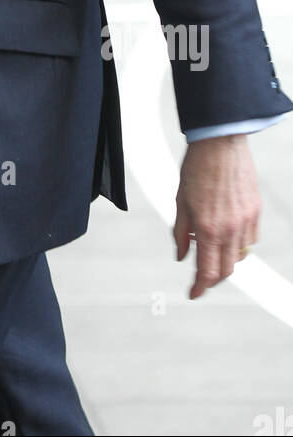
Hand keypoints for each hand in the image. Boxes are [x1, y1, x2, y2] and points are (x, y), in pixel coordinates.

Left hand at [173, 134, 259, 298]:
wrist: (219, 142)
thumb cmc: (197, 168)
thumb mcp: (180, 202)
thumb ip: (181, 233)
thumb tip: (182, 256)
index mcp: (209, 228)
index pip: (207, 271)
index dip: (200, 287)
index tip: (193, 293)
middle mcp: (231, 229)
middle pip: (227, 270)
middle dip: (213, 279)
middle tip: (201, 278)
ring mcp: (247, 220)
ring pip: (240, 255)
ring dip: (226, 261)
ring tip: (211, 252)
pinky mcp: (256, 210)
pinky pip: (250, 239)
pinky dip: (238, 244)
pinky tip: (226, 235)